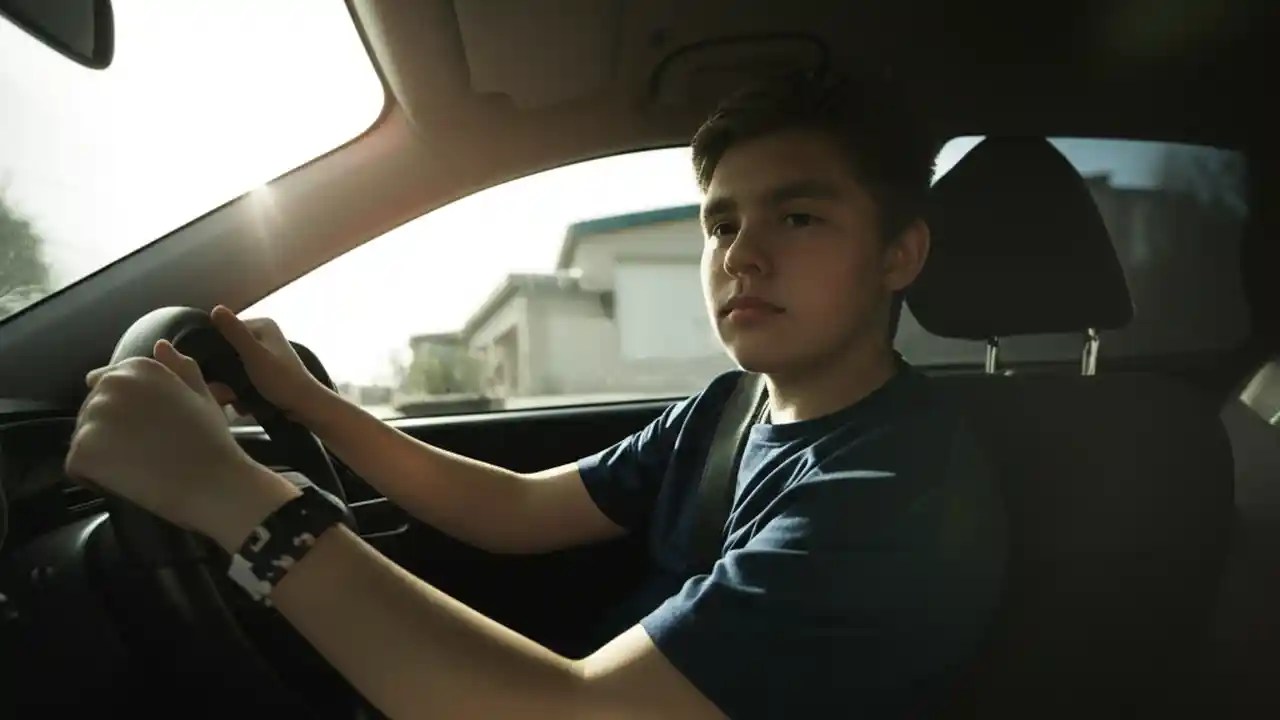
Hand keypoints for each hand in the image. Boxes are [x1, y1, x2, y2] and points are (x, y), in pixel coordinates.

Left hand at [69, 341, 295, 547]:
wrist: (213, 480)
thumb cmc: (212, 440)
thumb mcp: (203, 395)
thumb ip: (180, 368)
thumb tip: (161, 345)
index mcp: (139, 367)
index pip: (108, 383)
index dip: (127, 411)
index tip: (148, 429)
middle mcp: (111, 383)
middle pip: (93, 409)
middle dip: (110, 429)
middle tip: (144, 450)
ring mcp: (94, 416)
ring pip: (84, 436)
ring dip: (103, 451)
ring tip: (136, 465)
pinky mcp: (83, 449)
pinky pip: (78, 464)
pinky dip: (95, 476)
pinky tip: (125, 479)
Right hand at [209, 305, 326, 420]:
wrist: (306, 406)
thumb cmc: (281, 380)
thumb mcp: (254, 354)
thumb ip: (235, 333)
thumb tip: (215, 308)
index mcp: (262, 325)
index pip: (224, 330)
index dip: (214, 349)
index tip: (211, 370)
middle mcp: (264, 335)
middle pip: (228, 350)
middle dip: (224, 372)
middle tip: (225, 391)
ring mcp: (266, 353)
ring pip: (234, 366)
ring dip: (231, 385)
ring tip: (235, 399)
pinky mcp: (266, 370)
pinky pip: (244, 377)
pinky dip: (241, 390)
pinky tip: (243, 403)